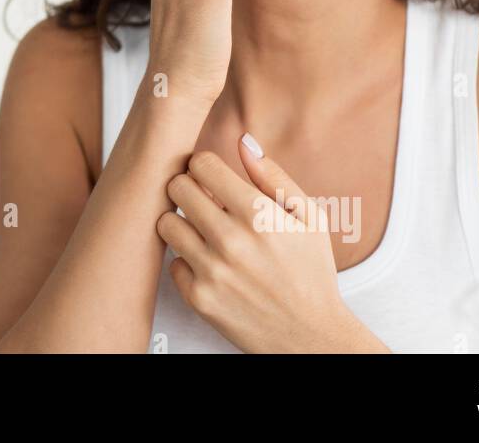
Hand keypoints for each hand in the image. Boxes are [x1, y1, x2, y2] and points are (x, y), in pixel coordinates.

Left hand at [156, 133, 388, 352]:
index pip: (201, 164)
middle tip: (204, 200)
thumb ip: (274, 176)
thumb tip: (244, 141)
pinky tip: (209, 263)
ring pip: (166, 223)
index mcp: (259, 215)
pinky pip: (172, 262)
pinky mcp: (199, 298)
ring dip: (182, 222)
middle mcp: (231, 241)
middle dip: (190, 188)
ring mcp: (212, 271)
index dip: (205, 166)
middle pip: (177, 188)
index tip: (212, 176)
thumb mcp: (310, 218)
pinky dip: (186, 261)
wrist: (311, 337)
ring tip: (202, 230)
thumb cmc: (312, 274)